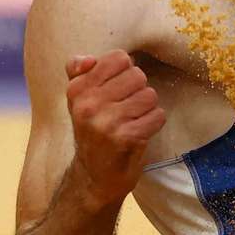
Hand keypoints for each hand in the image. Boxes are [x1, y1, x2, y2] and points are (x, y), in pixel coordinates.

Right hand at [64, 50, 165, 209]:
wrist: (92, 177)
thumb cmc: (92, 130)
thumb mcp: (79, 99)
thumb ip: (79, 72)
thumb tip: (87, 59)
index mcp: (77, 89)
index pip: (119, 58)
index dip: (126, 71)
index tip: (116, 89)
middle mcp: (88, 104)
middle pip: (138, 75)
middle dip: (138, 91)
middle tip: (125, 109)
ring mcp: (106, 122)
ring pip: (150, 95)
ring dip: (146, 109)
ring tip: (131, 121)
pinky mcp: (126, 138)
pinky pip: (158, 115)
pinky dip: (153, 123)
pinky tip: (138, 133)